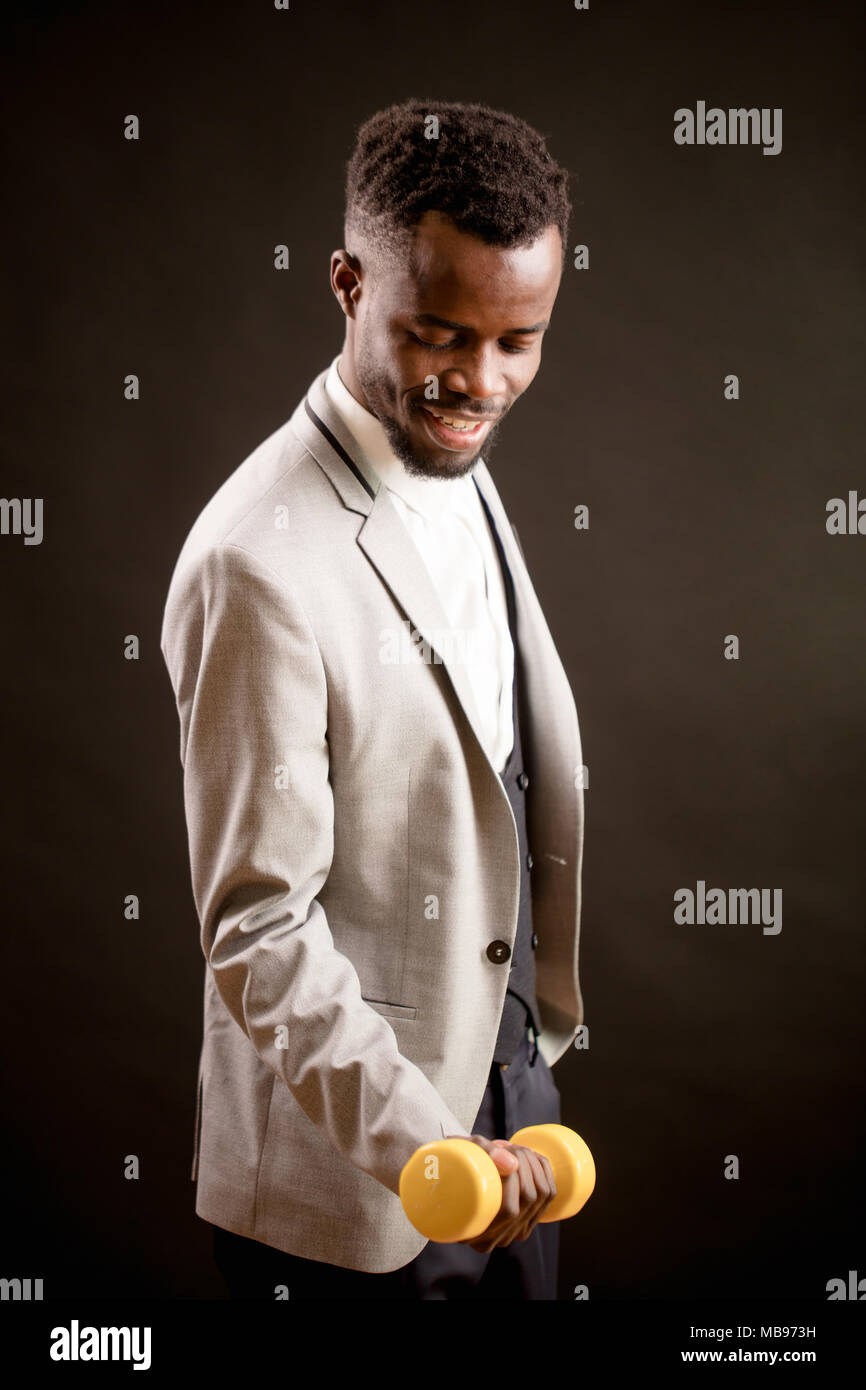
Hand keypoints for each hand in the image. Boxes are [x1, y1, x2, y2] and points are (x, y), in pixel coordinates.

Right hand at [446, 1134, 556, 1251]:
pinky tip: (535, 1157)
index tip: (504, 1151)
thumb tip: (512, 1163)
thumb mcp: (458, 1155)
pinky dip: (546, 1171)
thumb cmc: (450, 1166)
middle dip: (526, 1162)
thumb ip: (481, 1151)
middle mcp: (499, 1239)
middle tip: (510, 1145)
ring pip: (542, 1195)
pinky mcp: (528, 1218)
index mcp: (477, 1237)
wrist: (445, 1177)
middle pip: (529, 1198)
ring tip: (518, 1148)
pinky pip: (549, 1196)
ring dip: (535, 1164)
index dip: (514, 1177)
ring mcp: (515, 1231)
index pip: (509, 1210)